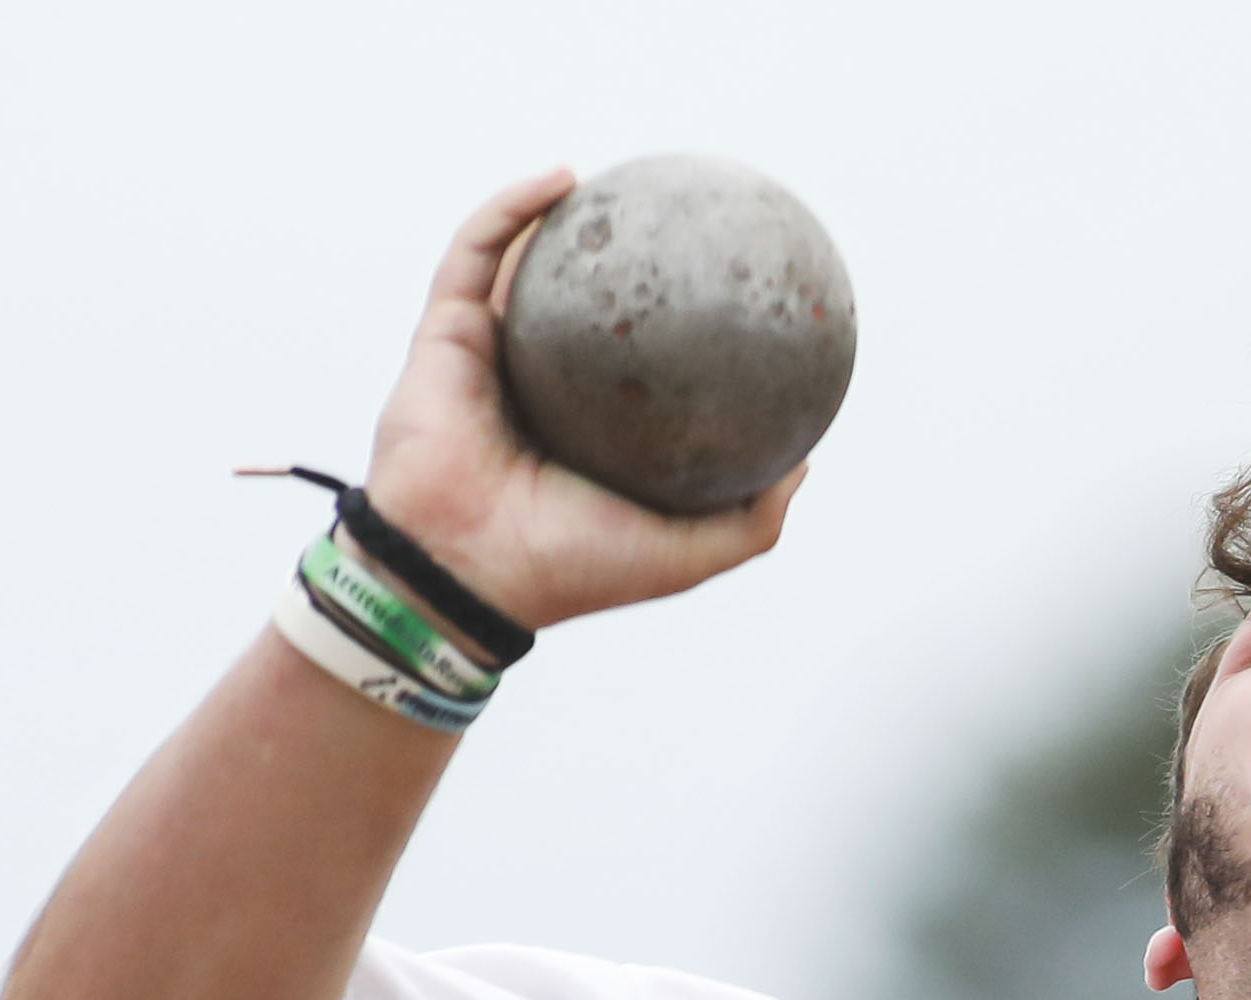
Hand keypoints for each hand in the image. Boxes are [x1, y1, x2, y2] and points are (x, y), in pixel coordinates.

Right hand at [355, 171, 804, 632]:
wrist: (470, 571)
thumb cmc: (574, 567)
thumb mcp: (691, 551)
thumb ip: (753, 516)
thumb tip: (806, 460)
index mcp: (590, 431)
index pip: (638, 366)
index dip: (678, 322)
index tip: (728, 285)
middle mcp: (540, 387)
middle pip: (582, 307)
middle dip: (617, 256)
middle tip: (672, 217)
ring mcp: (489, 356)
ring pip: (526, 265)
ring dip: (561, 214)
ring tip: (614, 179)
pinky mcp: (444, 334)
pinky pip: (477, 253)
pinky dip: (512, 209)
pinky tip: (561, 177)